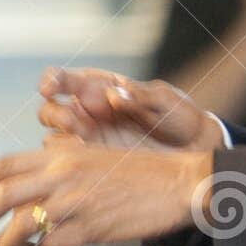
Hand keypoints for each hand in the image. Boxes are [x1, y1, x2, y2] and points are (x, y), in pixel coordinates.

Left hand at [0, 140, 212, 245]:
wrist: (180, 182)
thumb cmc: (143, 173)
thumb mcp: (95, 159)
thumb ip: (61, 172)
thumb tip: (32, 195)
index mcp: (62, 153)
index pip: (5, 164)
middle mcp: (64, 173)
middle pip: (4, 195)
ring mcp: (77, 200)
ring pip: (23, 224)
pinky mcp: (92, 226)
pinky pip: (53, 245)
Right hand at [37, 66, 223, 153]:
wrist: (195, 149)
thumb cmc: (179, 117)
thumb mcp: (164, 101)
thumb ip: (139, 96)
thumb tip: (113, 94)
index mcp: (101, 87)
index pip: (66, 80)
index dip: (52, 81)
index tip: (51, 86)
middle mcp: (88, 112)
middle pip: (50, 111)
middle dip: (54, 114)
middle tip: (71, 121)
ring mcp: (89, 139)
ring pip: (54, 139)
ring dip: (59, 141)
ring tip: (80, 143)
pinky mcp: (94, 165)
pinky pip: (69, 165)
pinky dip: (68, 165)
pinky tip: (84, 165)